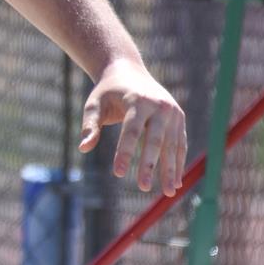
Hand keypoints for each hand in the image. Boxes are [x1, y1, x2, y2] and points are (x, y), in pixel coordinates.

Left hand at [78, 58, 187, 197]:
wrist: (128, 71)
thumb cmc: (107, 92)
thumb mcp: (93, 105)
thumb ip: (89, 126)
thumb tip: (83, 148)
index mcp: (137, 100)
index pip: (131, 131)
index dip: (125, 153)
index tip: (119, 173)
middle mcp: (159, 106)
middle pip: (155, 139)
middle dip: (150, 165)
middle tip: (144, 187)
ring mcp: (172, 111)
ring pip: (172, 144)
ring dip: (170, 169)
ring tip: (168, 193)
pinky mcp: (179, 117)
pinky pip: (180, 143)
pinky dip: (178, 162)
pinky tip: (175, 182)